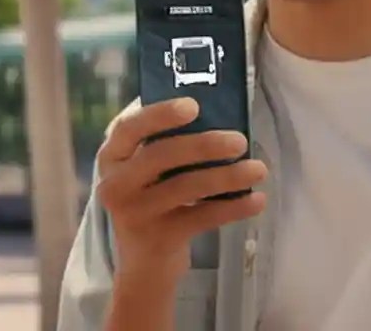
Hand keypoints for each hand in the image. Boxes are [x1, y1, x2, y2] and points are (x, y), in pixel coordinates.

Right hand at [95, 97, 267, 284]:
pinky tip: (257, 200)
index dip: (159, 114)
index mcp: (111, 157)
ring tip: (258, 169)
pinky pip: (201, 217)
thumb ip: (164, 142)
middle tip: (240, 141)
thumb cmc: (153, 200)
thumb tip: (214, 109)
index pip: (128, 127)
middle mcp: (115, 184)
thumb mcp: (145, 171)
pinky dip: (232, 207)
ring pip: (185, 187)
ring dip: (227, 176)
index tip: (194, 106)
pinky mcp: (157, 239)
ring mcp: (134, 213)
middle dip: (203, 145)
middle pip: (160, 155)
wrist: (144, 264)